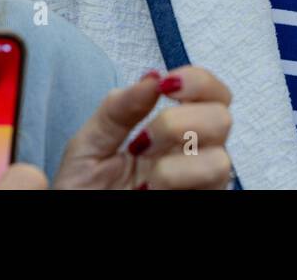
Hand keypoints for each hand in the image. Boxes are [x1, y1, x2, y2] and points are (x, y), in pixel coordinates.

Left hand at [53, 65, 232, 189]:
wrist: (74, 218)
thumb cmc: (84, 191)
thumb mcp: (90, 143)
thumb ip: (118, 109)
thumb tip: (153, 77)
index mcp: (174, 132)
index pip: (213, 94)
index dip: (198, 81)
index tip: (165, 86)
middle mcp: (194, 155)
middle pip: (223, 118)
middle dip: (178, 123)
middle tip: (142, 142)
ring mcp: (199, 185)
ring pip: (220, 160)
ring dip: (174, 165)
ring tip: (145, 179)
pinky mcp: (200, 205)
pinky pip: (208, 190)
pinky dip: (173, 185)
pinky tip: (148, 191)